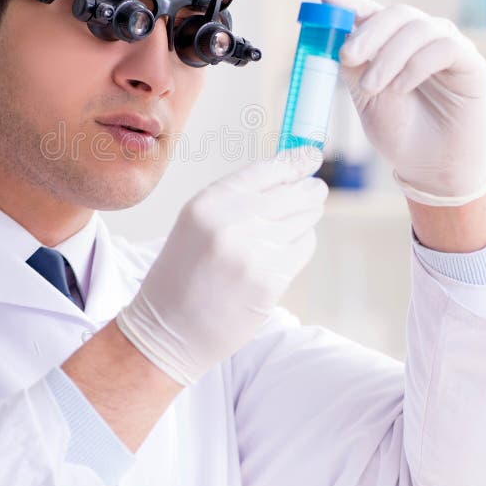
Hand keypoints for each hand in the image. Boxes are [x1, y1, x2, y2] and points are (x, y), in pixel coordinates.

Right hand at [116, 148, 326, 385]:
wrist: (168, 329)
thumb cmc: (181, 274)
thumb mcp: (196, 223)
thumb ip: (235, 200)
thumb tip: (286, 178)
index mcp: (208, 202)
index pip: (264, 171)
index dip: (294, 162)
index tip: (311, 156)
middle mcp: (231, 222)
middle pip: (291, 193)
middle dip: (310, 190)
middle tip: (317, 189)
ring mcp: (253, 252)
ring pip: (302, 220)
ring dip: (307, 216)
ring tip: (306, 214)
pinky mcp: (270, 281)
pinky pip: (302, 248)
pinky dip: (302, 243)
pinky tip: (292, 245)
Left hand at [322, 0, 485, 205]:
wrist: (429, 166)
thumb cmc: (398, 131)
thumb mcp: (366, 98)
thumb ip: (354, 68)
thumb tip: (339, 38)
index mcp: (391, 44)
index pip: (371, 12)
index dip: (350, 1)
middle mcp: (420, 39)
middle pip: (396, 13)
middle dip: (367, 32)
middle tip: (347, 56)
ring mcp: (447, 47)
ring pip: (418, 28)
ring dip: (389, 56)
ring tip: (374, 88)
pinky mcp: (471, 64)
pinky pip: (445, 47)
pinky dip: (416, 65)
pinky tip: (402, 87)